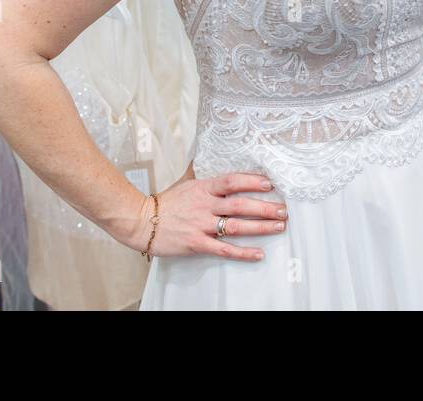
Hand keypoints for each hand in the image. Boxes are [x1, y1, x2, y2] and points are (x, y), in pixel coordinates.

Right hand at [124, 172, 287, 261]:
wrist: (139, 221)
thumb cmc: (164, 204)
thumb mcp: (186, 184)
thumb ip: (206, 179)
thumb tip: (219, 168)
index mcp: (203, 189)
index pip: (232, 181)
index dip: (252, 181)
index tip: (270, 183)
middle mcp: (204, 205)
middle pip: (240, 205)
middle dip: (264, 207)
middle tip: (283, 209)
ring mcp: (201, 225)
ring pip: (236, 226)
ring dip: (260, 227)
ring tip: (279, 226)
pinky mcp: (196, 244)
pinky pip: (224, 249)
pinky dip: (243, 252)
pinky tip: (258, 253)